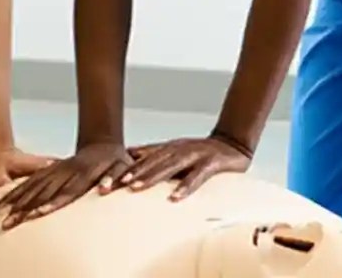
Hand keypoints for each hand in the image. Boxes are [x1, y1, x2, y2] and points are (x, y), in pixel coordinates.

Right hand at [0, 142, 132, 229]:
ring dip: (15, 199)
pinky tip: (4, 201)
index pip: (65, 192)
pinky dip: (16, 191)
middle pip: (42, 191)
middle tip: (9, 222)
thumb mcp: (122, 166)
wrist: (104, 141)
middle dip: (24, 207)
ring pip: (31, 185)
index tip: (37, 214)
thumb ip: (115, 177)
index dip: (51, 204)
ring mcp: (56, 169)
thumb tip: (106, 188)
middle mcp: (65, 171)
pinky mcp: (50, 169)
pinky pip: (30, 180)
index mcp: (83, 173)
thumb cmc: (116, 159)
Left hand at [120, 135, 251, 200]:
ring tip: (137, 187)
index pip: (144, 158)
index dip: (126, 169)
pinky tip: (175, 197)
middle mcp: (179, 149)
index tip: (108, 180)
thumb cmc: (202, 152)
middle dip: (134, 172)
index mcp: (169, 147)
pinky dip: (186, 186)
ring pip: (170, 165)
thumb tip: (130, 154)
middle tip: (117, 184)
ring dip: (153, 176)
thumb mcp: (176, 151)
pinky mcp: (211, 163)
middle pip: (153, 161)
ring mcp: (195, 154)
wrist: (232, 143)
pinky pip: (197, 176)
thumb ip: (155, 153)